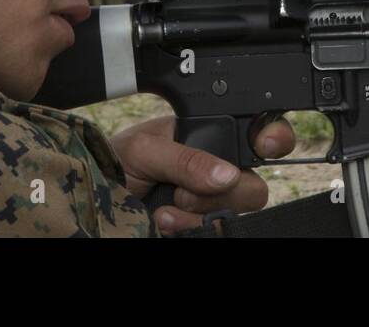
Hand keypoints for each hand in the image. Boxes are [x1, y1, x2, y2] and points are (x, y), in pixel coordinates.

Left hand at [110, 114, 295, 233]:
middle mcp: (219, 170)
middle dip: (225, 189)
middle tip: (184, 189)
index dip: (274, 137)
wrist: (93, 197)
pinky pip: (214, 234)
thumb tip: (226, 173)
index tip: (267, 145)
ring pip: (236, 214)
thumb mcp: (144, 149)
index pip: (258, 134)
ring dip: (199, 214)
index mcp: (211, 136)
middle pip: (254, 184)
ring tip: (164, 209)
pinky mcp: (200, 228)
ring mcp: (212, 203)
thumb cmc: (116, 162)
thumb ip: (185, 157)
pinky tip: (163, 223)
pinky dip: (188, 231)